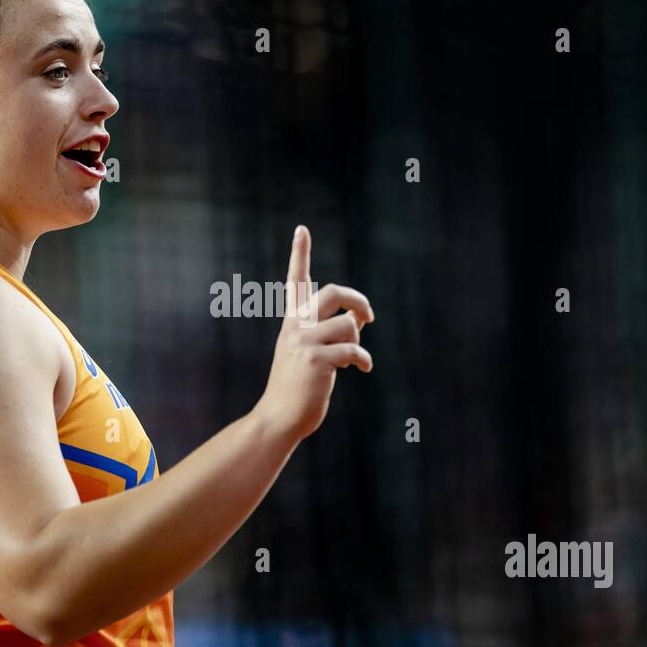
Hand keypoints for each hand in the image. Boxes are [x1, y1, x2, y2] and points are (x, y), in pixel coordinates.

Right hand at [252, 225, 373, 444]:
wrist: (280, 417)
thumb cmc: (298, 387)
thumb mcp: (310, 353)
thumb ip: (328, 332)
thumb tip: (358, 317)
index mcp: (292, 322)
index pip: (296, 281)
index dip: (300, 254)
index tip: (302, 229)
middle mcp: (296, 326)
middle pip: (333, 293)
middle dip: (358, 300)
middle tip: (367, 316)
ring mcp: (305, 342)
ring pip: (349, 324)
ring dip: (358, 341)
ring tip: (353, 360)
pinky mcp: (317, 360)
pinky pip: (353, 350)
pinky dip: (362, 360)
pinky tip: (361, 369)